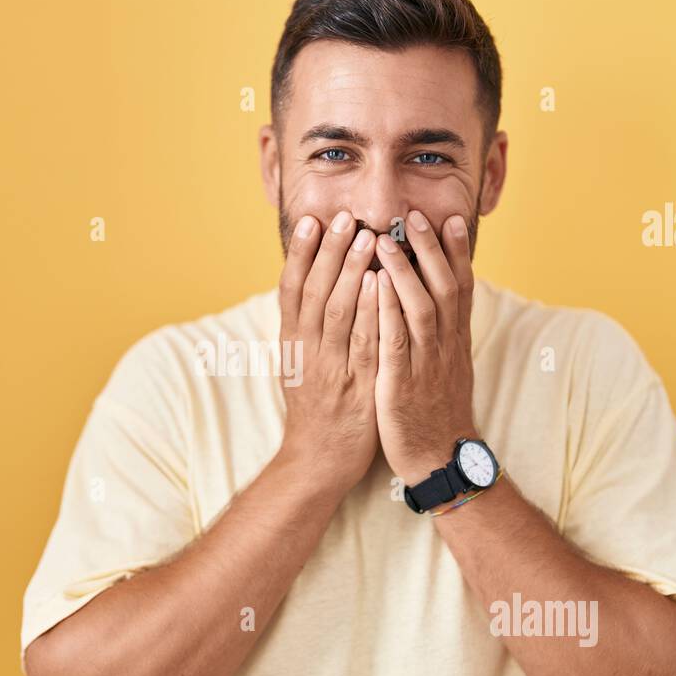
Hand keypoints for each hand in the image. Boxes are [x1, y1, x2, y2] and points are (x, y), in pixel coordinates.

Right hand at [277, 210, 379, 491]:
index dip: (301, 254)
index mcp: (292, 343)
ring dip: (352, 273)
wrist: (318, 458)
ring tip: (366, 238)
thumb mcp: (299, 363)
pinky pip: (366, 342)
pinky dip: (373, 311)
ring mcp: (332, 368)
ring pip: (339, 312)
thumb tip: (310, 282)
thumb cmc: (314, 406)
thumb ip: (304, 325)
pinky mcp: (358, 385)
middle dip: (329, 252)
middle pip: (316, 293)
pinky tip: (382, 285)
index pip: (292, 289)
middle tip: (343, 217)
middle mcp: (308, 351)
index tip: (311, 221)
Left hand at [373, 209, 479, 485]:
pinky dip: (387, 311)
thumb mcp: (445, 367)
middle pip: (445, 288)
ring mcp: (427, 364)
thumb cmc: (435, 411)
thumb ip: (441, 333)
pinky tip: (374, 286)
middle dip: (430, 250)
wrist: (438, 458)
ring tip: (385, 240)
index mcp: (454, 341)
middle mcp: (445, 347)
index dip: (456, 252)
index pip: (461, 287)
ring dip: (404, 272)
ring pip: (422, 309)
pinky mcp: (403, 383)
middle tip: (416, 214)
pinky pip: (397, 341)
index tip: (448, 218)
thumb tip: (438, 300)